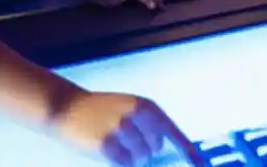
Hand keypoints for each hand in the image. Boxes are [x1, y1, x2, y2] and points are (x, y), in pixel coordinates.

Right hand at [52, 91, 205, 166]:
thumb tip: (164, 151)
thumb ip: (148, 125)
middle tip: (125, 140)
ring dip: (130, 156)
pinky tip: (107, 149)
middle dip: (145, 150)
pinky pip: (125, 163)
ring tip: (113, 140)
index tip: (200, 163)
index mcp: (146, 106)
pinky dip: (120, 161)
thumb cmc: (101, 110)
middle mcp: (136, 116)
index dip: (187, 149)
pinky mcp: (106, 145)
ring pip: (140, 158)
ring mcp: (121, 130)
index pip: (172, 131)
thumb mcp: (128, 107)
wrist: (67, 107)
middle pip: (155, 149)